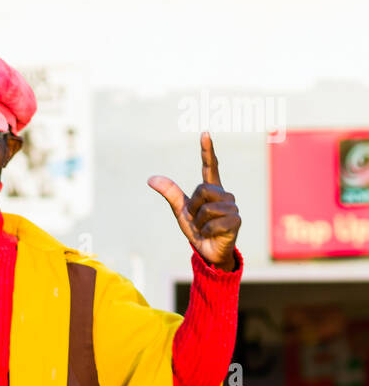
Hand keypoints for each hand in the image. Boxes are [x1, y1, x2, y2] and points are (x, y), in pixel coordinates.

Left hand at [147, 133, 240, 270]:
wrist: (208, 253)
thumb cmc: (198, 230)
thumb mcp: (182, 211)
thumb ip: (170, 193)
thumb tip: (150, 178)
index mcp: (212, 189)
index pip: (210, 166)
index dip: (207, 150)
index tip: (205, 133)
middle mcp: (224, 194)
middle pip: (202, 190)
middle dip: (194, 208)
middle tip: (199, 221)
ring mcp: (232, 206)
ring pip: (207, 208)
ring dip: (200, 223)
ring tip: (206, 229)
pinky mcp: (236, 220)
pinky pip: (213, 223)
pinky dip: (207, 232)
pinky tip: (213, 235)